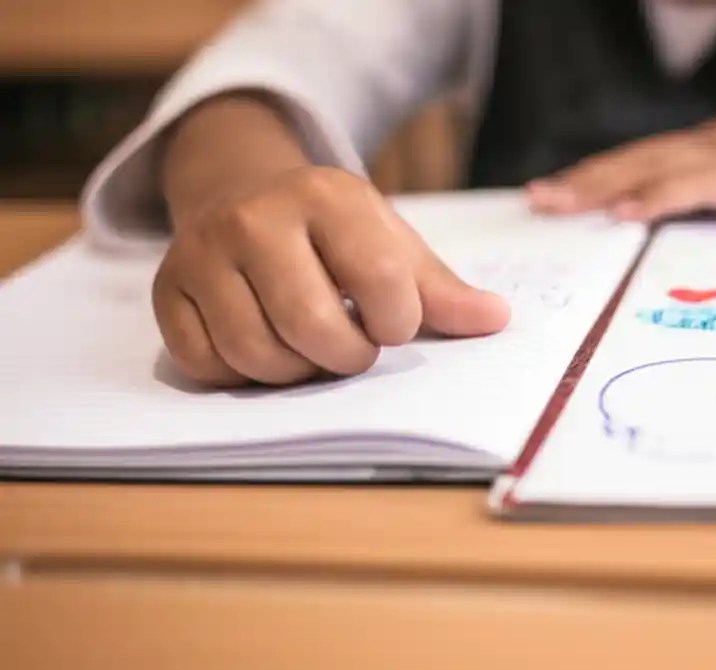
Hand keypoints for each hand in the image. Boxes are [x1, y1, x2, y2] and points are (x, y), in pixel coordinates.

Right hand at [153, 166, 509, 386]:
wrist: (245, 196)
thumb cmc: (336, 236)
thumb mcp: (393, 247)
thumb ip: (440, 290)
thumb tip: (497, 319)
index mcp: (328, 196)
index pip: (382, 282)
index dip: (397, 322)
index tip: (391, 321)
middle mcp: (256, 216)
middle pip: (312, 326)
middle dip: (345, 357)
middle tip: (351, 349)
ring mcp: (202, 251)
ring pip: (255, 352)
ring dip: (295, 372)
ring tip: (310, 349)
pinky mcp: (166, 289)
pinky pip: (206, 363)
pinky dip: (241, 374)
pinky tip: (263, 347)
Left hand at [525, 97, 715, 220]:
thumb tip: (705, 226)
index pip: (648, 160)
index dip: (601, 175)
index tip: (560, 192)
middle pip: (636, 159)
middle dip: (583, 179)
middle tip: (534, 199)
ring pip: (653, 167)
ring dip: (601, 185)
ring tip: (555, 204)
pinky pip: (698, 186)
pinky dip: (658, 198)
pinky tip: (626, 215)